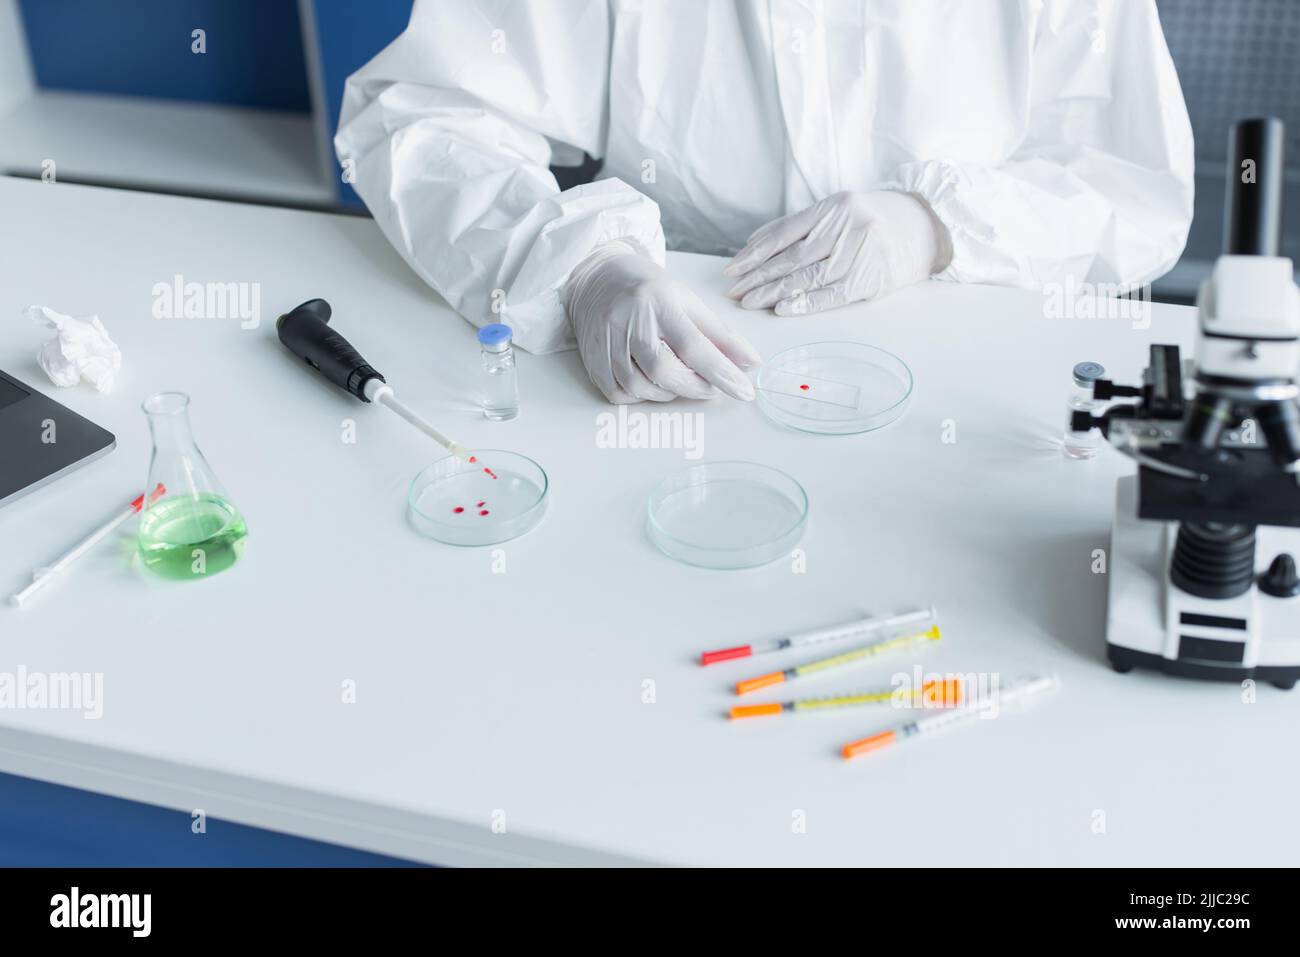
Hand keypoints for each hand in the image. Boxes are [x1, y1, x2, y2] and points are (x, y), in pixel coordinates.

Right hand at [565, 241, 759, 403]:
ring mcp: (606, 342)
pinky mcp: (591, 358)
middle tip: (711, 388)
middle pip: (664, 371)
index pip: (694, 345)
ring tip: (681, 382)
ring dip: (668, 395)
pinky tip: (652, 385)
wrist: (598, 278)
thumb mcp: (688, 301)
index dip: (721, 372)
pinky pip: (618, 394)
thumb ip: (719, 334)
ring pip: (641, 387)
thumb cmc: (650, 291)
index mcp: (659, 302)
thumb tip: (750, 363)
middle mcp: (629, 321)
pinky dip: (641, 397)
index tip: (744, 391)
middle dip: (695, 388)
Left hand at [724, 191, 947, 315]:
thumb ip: (800, 225)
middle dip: (759, 276)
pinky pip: (833, 294)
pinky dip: (807, 303)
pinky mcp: (873, 278)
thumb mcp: (840, 210)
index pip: (784, 233)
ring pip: (809, 276)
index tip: (733, 269)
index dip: (755, 253)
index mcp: (833, 207)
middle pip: (792, 257)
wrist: (927, 227)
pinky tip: (785, 309)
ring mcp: (860, 252)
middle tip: (736, 292)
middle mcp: (845, 227)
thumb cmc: (874, 220)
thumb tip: (754, 243)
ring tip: (752, 302)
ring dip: (776, 292)